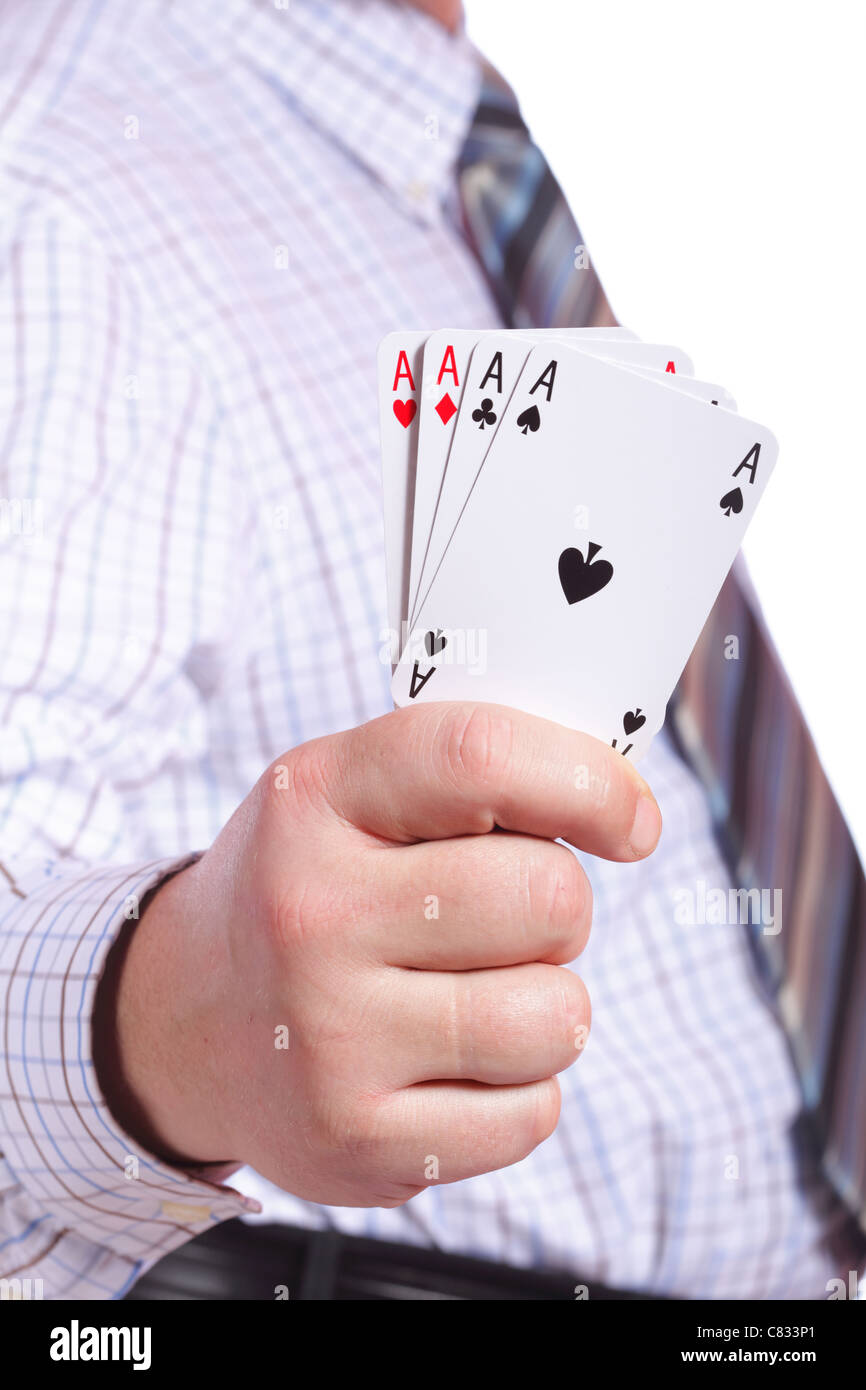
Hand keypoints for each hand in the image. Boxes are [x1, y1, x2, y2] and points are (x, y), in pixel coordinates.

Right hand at [101, 703, 660, 1206]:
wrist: (186, 1020)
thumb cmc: (307, 888)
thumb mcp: (347, 791)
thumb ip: (468, 776)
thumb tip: (624, 805)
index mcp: (316, 800)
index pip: (481, 759)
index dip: (588, 782)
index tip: (630, 821)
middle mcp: (312, 916)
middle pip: (549, 896)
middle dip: (557, 907)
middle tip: (500, 920)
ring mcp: (331, 1038)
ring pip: (558, 1015)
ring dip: (544, 1003)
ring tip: (471, 994)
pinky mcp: (360, 1142)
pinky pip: (535, 1115)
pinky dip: (520, 1088)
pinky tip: (449, 1064)